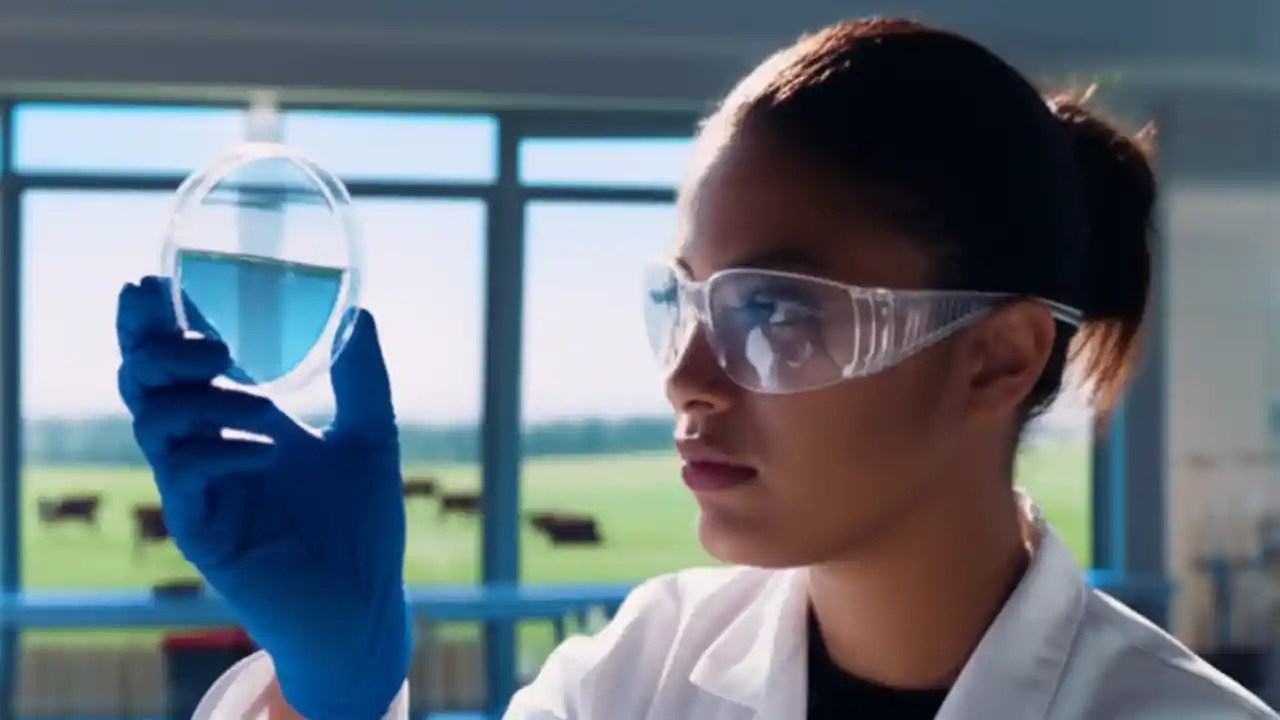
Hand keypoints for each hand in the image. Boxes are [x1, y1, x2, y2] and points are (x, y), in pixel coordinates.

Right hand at [116, 276, 410, 718]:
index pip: (182, 357)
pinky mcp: (200, 529)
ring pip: (154, 421)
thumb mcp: (372, 435)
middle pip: (144, 380)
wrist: (364, 600)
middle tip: (203, 339)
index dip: (161, 320)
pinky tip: (265, 451)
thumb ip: (363, 377)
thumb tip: (361, 313)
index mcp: (240, 417)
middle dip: (156, 348)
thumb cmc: (361, 523)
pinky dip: (217, 451)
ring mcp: (198, 487)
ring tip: (260, 404)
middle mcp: (209, 444)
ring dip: (199, 399)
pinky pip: (182, 476)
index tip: (154, 281)